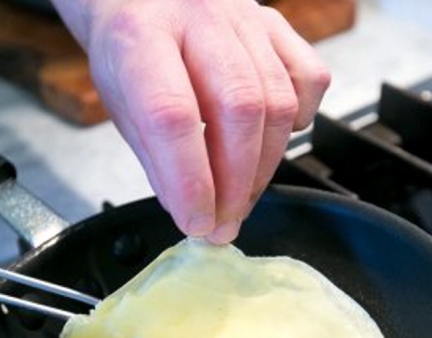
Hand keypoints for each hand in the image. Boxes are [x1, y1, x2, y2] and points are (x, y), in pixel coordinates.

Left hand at [51, 0, 330, 243]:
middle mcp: (198, 16)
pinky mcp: (277, 25)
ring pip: (277, 100)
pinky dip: (298, 124)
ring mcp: (244, 17)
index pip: (173, 115)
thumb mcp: (121, 104)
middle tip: (223, 223)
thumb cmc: (130, 49)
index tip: (197, 223)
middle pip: (239, 108)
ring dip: (263, 168)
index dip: (191, 181)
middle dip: (235, 183)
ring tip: (239, 198)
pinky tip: (269, 143)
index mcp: (140, 36)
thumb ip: (157, 158)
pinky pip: (310, 78)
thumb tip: (195, 212)